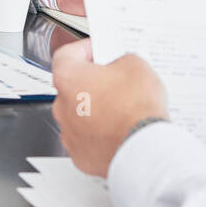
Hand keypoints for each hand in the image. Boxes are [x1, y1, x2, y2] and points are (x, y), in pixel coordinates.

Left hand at [51, 39, 168, 177]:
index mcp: (68, 78)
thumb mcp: (136, 65)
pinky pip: (88, 140)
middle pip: (73, 88)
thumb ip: (121, 60)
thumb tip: (122, 67)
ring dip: (96, 111)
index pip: (66, 55)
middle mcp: (62, 107)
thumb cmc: (135, 109)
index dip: (84, 50)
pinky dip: (101, 135)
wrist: (143, 147)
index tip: (97, 51)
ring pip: (80, 116)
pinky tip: (121, 130)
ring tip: (123, 109)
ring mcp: (69, 134)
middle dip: (93, 83)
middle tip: (116, 81)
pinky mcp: (81, 156)